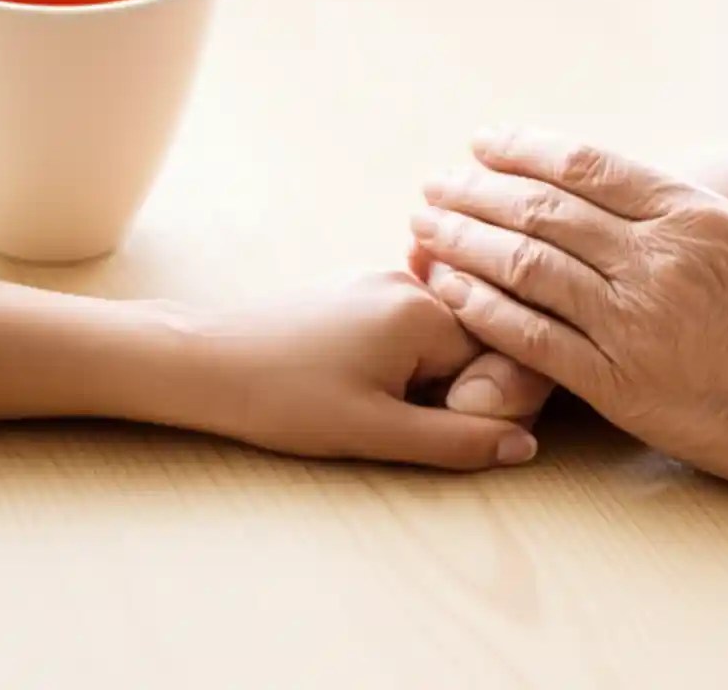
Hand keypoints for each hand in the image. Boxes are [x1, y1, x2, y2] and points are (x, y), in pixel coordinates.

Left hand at [177, 272, 537, 469]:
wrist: (202, 364)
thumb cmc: (283, 398)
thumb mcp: (377, 431)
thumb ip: (458, 440)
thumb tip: (526, 445)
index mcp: (423, 312)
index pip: (499, 360)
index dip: (480, 407)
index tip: (435, 431)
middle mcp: (408, 284)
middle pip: (473, 346)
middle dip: (450, 392)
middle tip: (393, 419)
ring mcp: (379, 282)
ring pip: (439, 341)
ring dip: (422, 380)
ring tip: (366, 400)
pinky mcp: (355, 292)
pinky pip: (407, 329)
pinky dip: (399, 361)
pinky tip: (358, 381)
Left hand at [411, 127, 727, 493]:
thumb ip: (669, 216)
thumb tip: (597, 194)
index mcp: (693, 212)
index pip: (585, 163)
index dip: (520, 149)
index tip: (480, 145)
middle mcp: (660, 257)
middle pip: (542, 209)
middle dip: (475, 193)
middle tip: (433, 187)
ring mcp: (636, 320)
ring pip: (525, 265)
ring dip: (463, 242)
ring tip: (424, 230)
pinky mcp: (619, 383)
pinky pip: (531, 335)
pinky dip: (481, 307)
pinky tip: (449, 290)